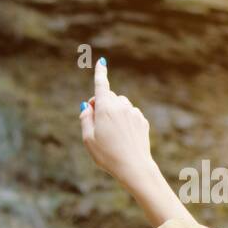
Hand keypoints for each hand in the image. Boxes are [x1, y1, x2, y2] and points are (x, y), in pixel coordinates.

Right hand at [78, 59, 156, 188]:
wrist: (134, 166)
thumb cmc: (107, 155)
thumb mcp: (88, 139)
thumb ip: (85, 119)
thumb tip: (87, 105)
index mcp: (105, 108)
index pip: (101, 85)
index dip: (100, 73)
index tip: (101, 61)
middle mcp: (121, 106)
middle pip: (109, 97)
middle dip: (102, 105)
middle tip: (96, 125)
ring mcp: (133, 113)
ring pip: (121, 106)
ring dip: (114, 113)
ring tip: (111, 134)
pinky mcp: (142, 121)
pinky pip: (131, 115)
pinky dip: (125, 121)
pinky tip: (123, 137)